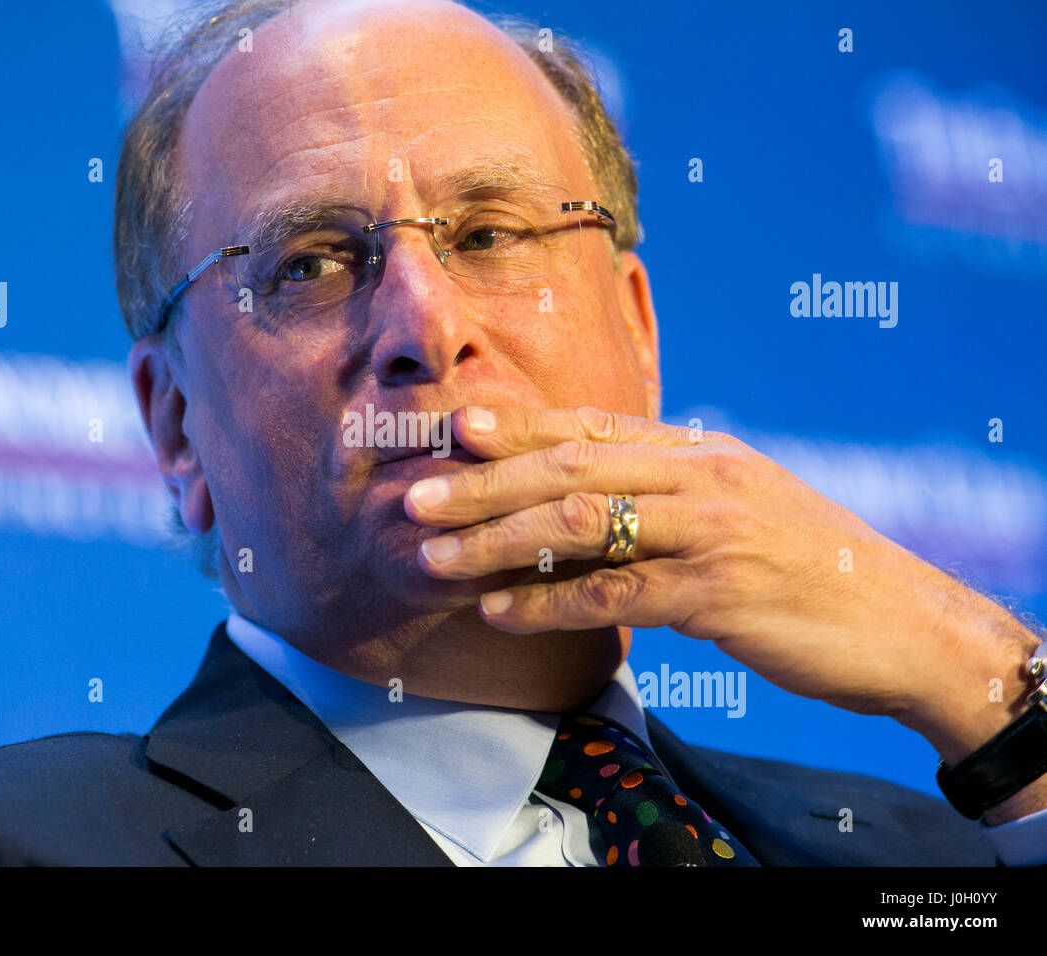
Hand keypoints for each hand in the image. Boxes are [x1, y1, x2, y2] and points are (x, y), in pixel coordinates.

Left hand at [404, 405, 1043, 781]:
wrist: (904, 621)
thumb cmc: (808, 565)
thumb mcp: (739, 506)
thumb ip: (667, 493)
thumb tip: (588, 501)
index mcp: (700, 449)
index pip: (590, 425)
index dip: (517, 425)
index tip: (453, 426)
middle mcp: (701, 475)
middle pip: (569, 465)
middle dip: (484, 482)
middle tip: (415, 497)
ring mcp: (712, 529)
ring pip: (580, 522)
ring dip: (497, 540)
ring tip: (433, 557)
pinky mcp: (722, 592)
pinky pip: (616, 593)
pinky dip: (551, 603)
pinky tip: (501, 613)